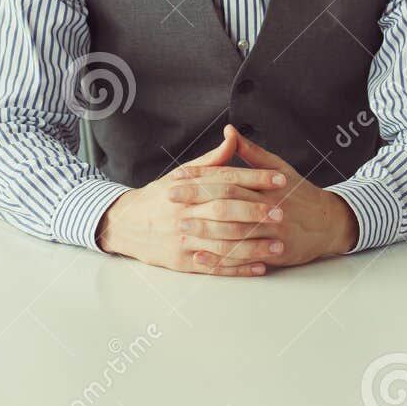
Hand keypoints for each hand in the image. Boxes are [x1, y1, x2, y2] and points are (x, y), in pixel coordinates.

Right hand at [96, 125, 288, 275]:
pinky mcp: (182, 261)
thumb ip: (211, 160)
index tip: (280, 179)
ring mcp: (183, 238)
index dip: (255, 179)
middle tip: (281, 212)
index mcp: (186, 186)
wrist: (124, 224)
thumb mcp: (181, 174)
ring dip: (253, 245)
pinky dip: (238, 268)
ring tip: (278, 246)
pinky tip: (259, 267)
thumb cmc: (160, 197)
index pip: (225, 179)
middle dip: (255, 211)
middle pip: (224, 210)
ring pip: (222, 241)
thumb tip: (233, 137)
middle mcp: (184, 212)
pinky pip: (214, 265)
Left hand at [186, 130, 357, 271]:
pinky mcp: (275, 254)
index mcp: (267, 186)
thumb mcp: (279, 167)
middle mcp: (269, 209)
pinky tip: (201, 257)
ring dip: (206, 232)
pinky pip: (244, 259)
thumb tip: (229, 131)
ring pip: (235, 234)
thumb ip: (251, 152)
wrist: (329, 223)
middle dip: (197, 202)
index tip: (176, 177)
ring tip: (181, 228)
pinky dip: (221, 259)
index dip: (201, 178)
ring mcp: (273, 234)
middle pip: (229, 205)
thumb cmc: (300, 193)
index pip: (228, 179)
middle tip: (170, 200)